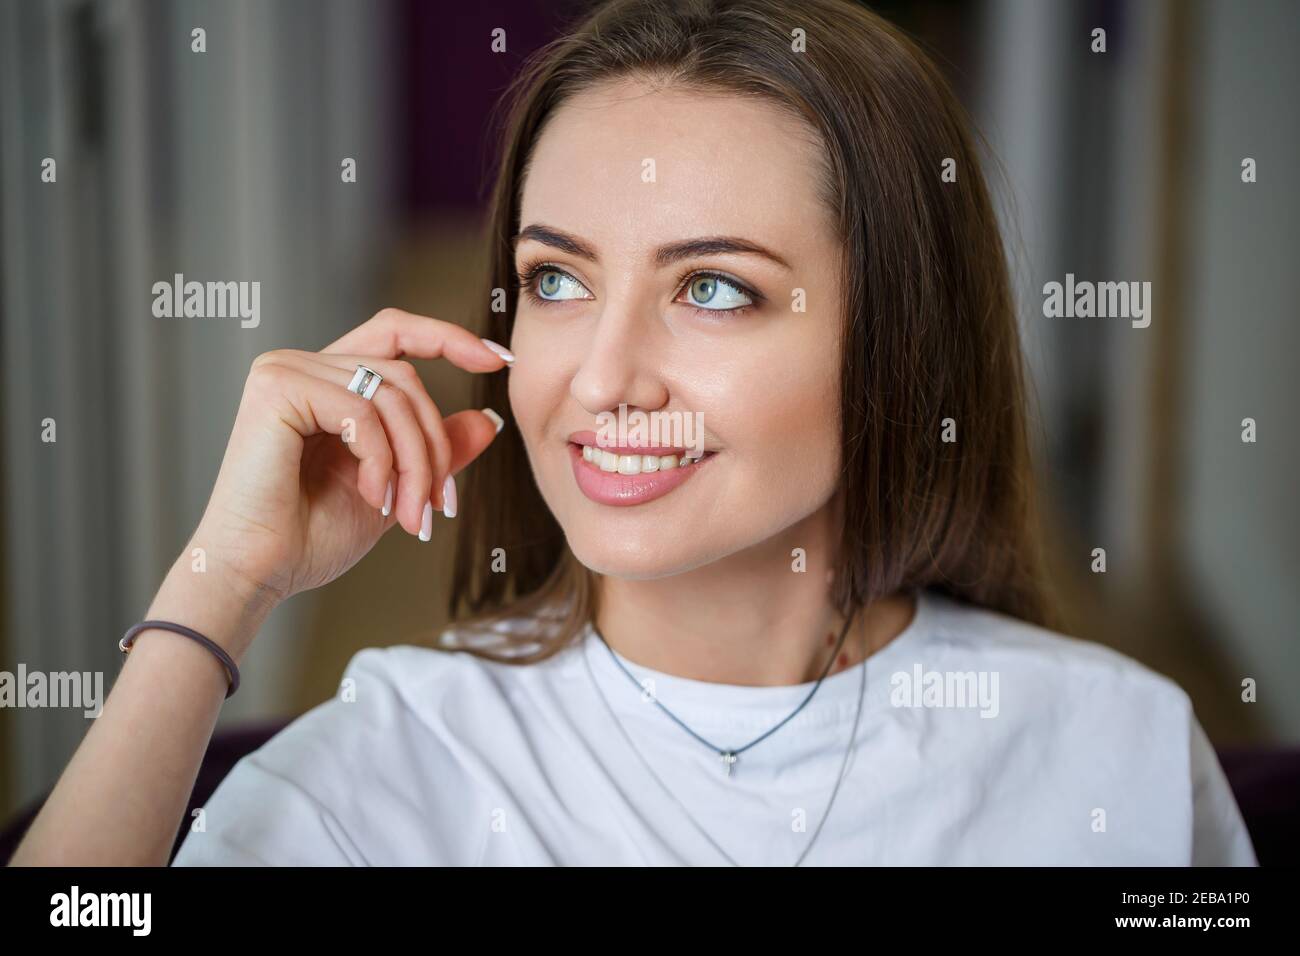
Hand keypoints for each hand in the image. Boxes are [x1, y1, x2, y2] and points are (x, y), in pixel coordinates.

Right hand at [189, 308, 510, 606]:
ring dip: (414, 462)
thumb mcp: (395, 485)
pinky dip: (380, 460)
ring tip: (408, 515)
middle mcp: (304, 365)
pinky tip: (372, 498)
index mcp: (327, 382)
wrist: (260, 572)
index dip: (449, 337)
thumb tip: (488, 419)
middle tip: (436, 507)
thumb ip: (434, 449)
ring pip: (392, 394)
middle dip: (432, 447)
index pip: (396, 334)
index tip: (501, 360)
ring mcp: (287, 370)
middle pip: (405, 377)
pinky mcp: (277, 387)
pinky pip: (362, 411)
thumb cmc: (310, 536)